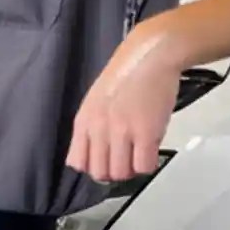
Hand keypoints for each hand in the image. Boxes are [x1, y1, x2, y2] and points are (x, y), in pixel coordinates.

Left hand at [66, 33, 179, 183]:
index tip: (107, 160)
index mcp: (84, 120)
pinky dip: (149, 164)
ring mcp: (121, 131)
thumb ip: (93, 127)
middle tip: (127, 158)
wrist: (150, 54)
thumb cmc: (128, 73)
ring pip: (121, 174)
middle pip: (100, 172)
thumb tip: (100, 152)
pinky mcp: (145, 132)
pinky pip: (144, 166)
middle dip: (115, 171)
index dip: (94, 166)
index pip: (78, 162)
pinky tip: (152, 149)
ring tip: (140, 153)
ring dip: (132, 169)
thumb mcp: (97, 99)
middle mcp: (98, 127)